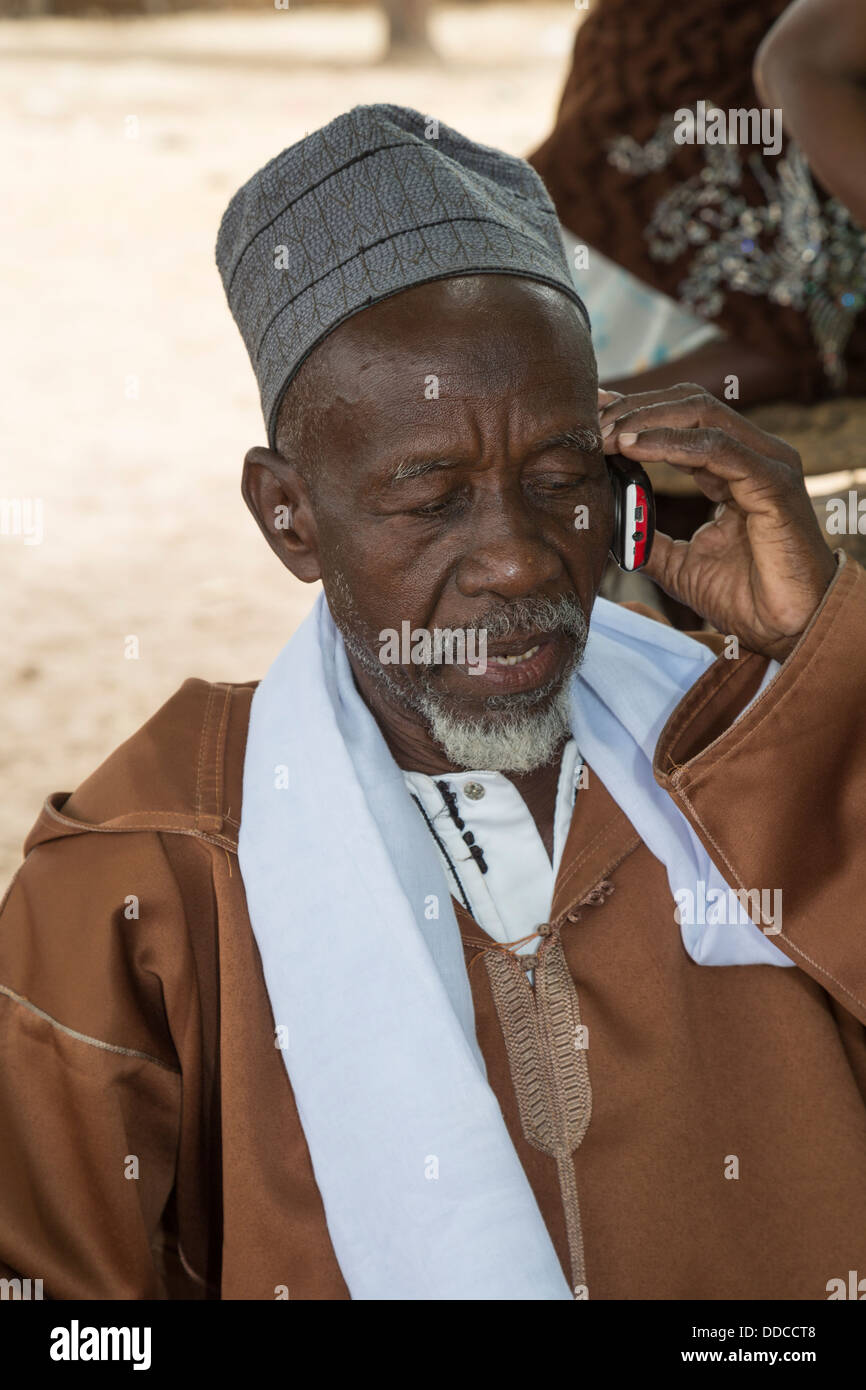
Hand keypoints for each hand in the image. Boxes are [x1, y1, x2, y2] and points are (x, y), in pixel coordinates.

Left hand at [598, 385, 837, 660]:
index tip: (592, 417)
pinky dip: (671, 443)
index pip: (682, 419)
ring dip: (647, 420)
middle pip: (689, 405)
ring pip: (702, 415)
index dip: (636, 412)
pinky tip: (634, 447)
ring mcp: (767, 465)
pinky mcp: (773, 484)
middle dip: (635, 409)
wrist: (784, 630)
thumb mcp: (679, 564)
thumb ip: (647, 538)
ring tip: (606, 435)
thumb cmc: (745, 597)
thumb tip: (604, 526)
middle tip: (590, 424)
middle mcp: (754, 456)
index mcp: (734, 467)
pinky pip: (717, 448)